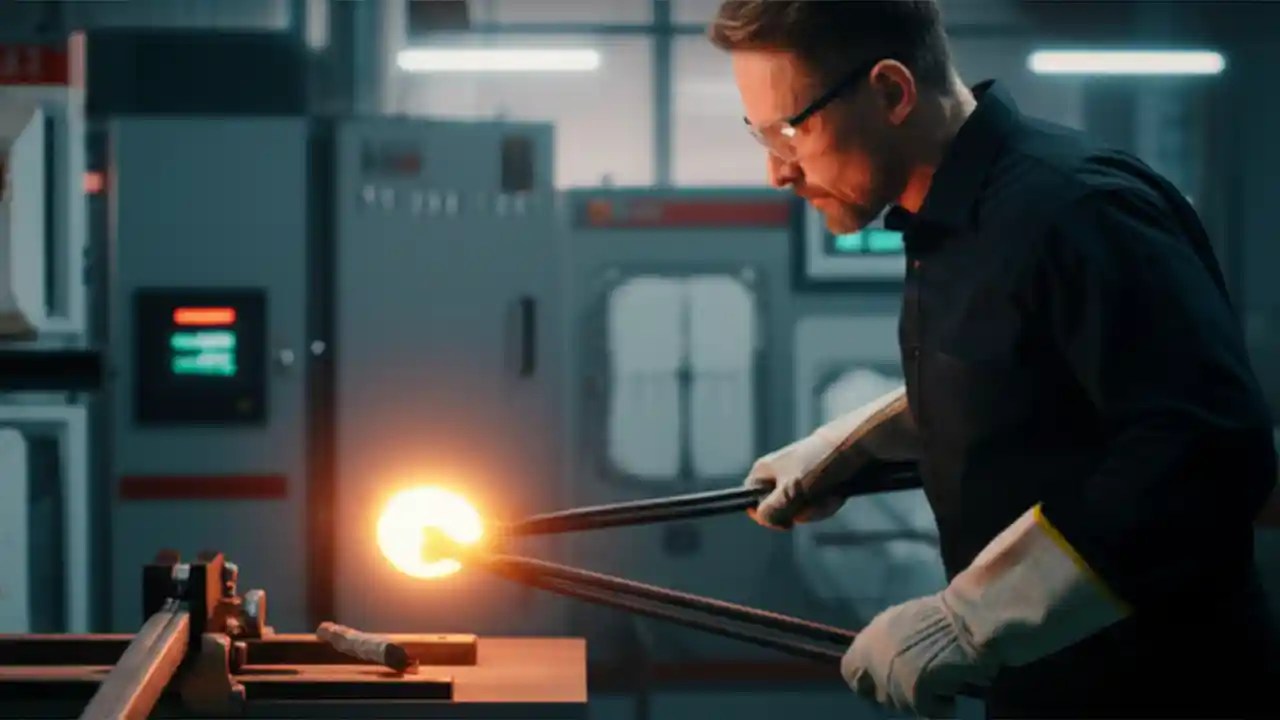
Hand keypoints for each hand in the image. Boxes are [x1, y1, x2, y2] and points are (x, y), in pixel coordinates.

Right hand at [745, 386, 915, 528]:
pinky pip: (818, 504)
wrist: (856, 446)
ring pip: (802, 511)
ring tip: (829, 492)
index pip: (751, 502)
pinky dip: (829, 502)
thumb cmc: (820, 464)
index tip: (785, 519)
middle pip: (780, 512)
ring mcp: (800, 481)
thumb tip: (763, 519)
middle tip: (813, 498)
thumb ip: (772, 510)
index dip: (766, 516)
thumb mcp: (791, 491)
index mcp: (764, 472)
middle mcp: (779, 477)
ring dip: (818, 508)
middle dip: (800, 512)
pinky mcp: (818, 484)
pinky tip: (837, 492)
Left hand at [841, 504, 1129, 716]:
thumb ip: (886, 645)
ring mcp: (893, 675)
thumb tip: (878, 669)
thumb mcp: (902, 623)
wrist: (971, 617)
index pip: (850, 672)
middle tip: (927, 685)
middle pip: (880, 696)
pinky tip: (955, 690)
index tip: (886, 686)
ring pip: (903, 706)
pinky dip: (944, 707)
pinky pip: (928, 712)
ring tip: (945, 681)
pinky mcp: (915, 689)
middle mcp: (874, 656)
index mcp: (869, 637)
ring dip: (924, 700)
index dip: (867, 683)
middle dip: (901, 695)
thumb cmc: (945, 617)